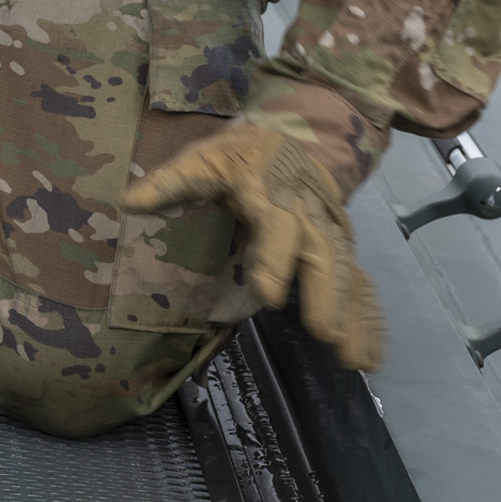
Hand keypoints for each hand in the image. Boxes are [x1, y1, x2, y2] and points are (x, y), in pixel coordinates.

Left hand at [124, 124, 386, 370]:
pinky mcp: (343, 251)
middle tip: (324, 332)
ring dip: (354, 317)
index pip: (276, 228)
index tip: (268, 296)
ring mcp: (332, 236)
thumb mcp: (204, 159)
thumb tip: (128, 202)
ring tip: (356, 361)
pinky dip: (371, 319)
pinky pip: (362, 285)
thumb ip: (171, 183)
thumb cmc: (241, 156)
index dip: (274, 259)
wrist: (294, 140)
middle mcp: (309, 218)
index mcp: (273, 194)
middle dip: (325, 295)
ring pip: (347, 275)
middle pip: (323, 256)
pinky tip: (372, 355)